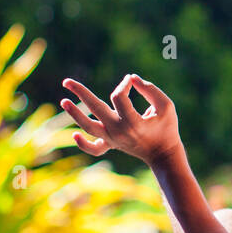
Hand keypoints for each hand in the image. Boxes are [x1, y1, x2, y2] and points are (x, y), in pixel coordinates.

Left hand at [60, 74, 181, 165]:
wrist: (163, 154)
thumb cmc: (167, 128)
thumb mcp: (166, 106)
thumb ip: (150, 89)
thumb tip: (130, 78)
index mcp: (132, 122)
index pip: (119, 96)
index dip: (124, 84)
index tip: (131, 81)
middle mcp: (119, 131)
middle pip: (95, 108)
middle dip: (80, 93)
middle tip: (66, 81)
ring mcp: (113, 140)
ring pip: (89, 127)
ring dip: (75, 114)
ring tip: (64, 101)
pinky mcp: (112, 145)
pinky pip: (94, 149)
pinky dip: (83, 144)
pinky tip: (75, 135)